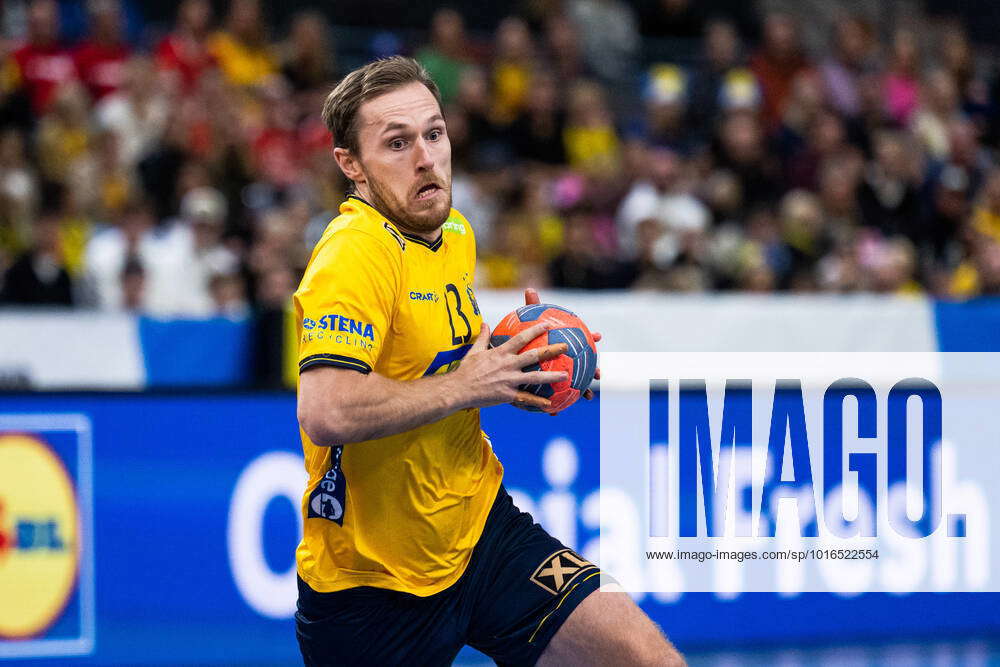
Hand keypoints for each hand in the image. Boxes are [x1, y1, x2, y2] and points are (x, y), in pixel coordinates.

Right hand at [453, 322, 568, 410]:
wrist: (459, 389)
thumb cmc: (466, 370)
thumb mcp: (474, 351)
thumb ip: (483, 337)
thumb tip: (485, 324)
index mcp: (501, 353)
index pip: (521, 338)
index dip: (535, 330)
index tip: (548, 325)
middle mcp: (508, 365)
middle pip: (534, 356)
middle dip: (551, 350)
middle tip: (566, 347)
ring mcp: (509, 380)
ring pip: (535, 378)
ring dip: (551, 376)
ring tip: (565, 376)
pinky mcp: (508, 395)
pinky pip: (526, 398)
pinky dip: (538, 401)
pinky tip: (550, 404)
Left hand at [523, 288, 601, 404]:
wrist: (508, 358)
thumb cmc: (519, 337)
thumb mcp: (523, 321)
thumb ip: (529, 307)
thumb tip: (530, 289)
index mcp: (562, 343)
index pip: (579, 338)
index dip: (591, 336)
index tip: (598, 335)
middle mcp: (565, 359)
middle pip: (583, 364)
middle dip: (592, 368)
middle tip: (599, 373)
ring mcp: (557, 373)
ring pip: (573, 384)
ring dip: (581, 391)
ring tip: (585, 397)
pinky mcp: (547, 386)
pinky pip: (553, 398)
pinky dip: (554, 405)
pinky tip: (554, 412)